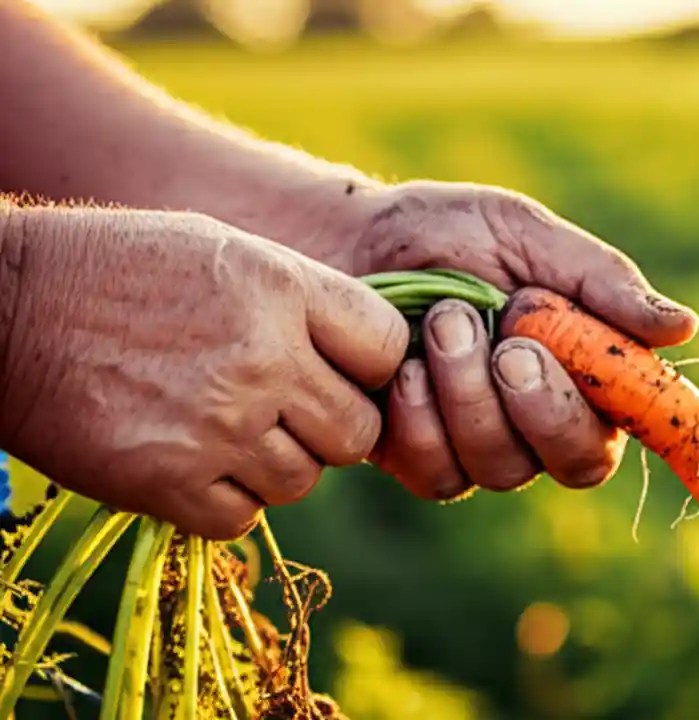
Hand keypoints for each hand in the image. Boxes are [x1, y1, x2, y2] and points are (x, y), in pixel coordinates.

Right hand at [0, 207, 406, 537]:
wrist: (7, 308)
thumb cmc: (121, 269)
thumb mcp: (225, 250)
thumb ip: (304, 301)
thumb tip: (370, 357)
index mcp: (282, 289)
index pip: (388, 349)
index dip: (372, 366)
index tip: (340, 368)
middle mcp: (263, 359)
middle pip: (357, 432)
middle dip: (329, 427)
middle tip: (284, 410)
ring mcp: (218, 426)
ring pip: (302, 481)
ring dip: (273, 464)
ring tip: (223, 428)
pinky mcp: (169, 482)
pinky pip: (243, 517)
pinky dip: (224, 499)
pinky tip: (192, 459)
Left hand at [343, 181, 698, 499]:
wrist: (347, 245)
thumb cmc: (447, 233)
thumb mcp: (526, 235)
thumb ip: (601, 282)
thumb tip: (684, 327)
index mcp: (589, 366)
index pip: (640, 420)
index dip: (631, 413)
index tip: (577, 361)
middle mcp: (545, 420)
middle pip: (576, 460)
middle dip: (539, 404)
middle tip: (507, 343)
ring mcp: (483, 448)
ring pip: (502, 468)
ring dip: (470, 396)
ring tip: (442, 323)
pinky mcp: (423, 462)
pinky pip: (439, 474)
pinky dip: (420, 418)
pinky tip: (401, 369)